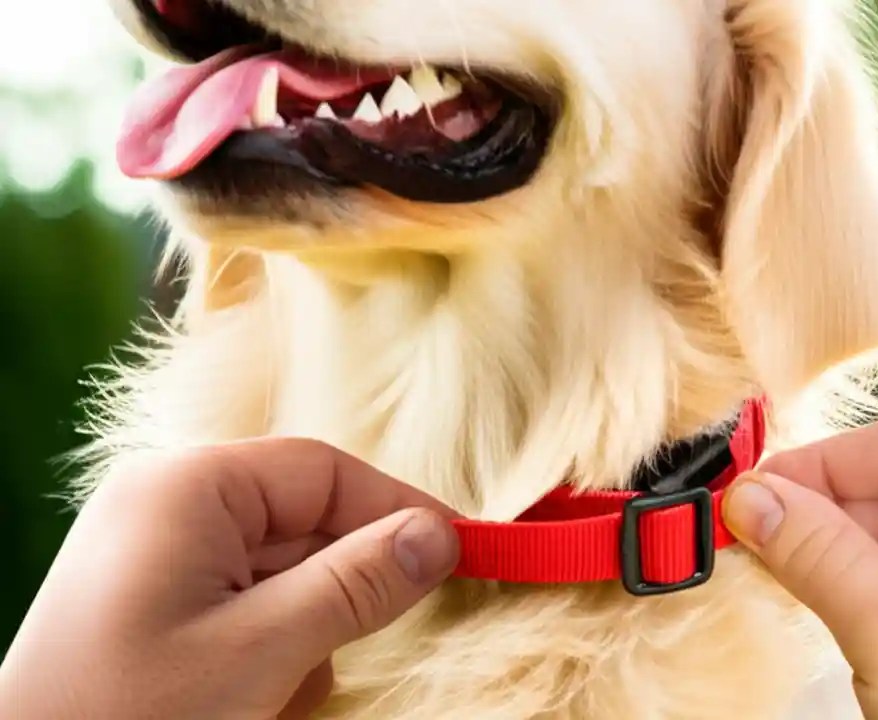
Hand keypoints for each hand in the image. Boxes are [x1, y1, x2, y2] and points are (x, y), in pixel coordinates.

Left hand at [0, 439, 460, 719]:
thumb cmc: (129, 718)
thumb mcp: (262, 652)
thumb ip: (357, 585)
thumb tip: (440, 537)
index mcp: (187, 489)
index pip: (323, 472)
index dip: (397, 510)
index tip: (459, 553)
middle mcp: (168, 506)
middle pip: (303, 523)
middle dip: (333, 595)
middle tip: (339, 655)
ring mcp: (155, 556)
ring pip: (280, 575)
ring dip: (300, 638)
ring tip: (265, 697)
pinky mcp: (152, 604)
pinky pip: (244, 607)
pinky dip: (265, 655)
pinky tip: (242, 704)